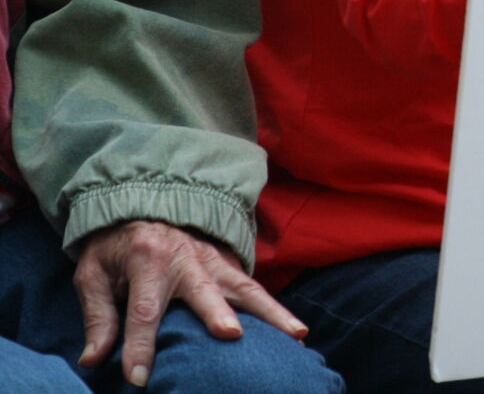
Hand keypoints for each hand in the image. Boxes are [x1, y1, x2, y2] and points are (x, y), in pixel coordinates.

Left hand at [74, 220, 306, 386]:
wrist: (146, 201)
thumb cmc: (117, 246)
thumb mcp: (93, 274)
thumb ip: (98, 316)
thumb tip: (94, 359)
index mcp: (147, 260)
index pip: (143, 310)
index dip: (140, 346)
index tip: (139, 378)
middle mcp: (187, 259)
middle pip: (205, 292)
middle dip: (218, 314)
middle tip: (231, 335)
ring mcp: (215, 260)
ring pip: (246, 288)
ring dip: (271, 312)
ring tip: (295, 335)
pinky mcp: (231, 263)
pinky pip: (254, 288)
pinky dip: (275, 309)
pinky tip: (293, 331)